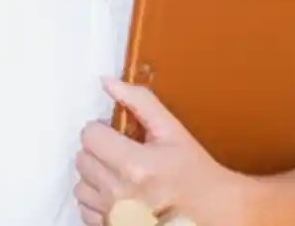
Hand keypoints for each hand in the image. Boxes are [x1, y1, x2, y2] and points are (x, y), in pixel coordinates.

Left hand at [73, 77, 251, 225]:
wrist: (213, 212)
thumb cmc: (195, 172)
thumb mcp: (173, 131)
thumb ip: (139, 102)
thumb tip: (107, 81)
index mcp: (136, 166)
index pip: (90, 136)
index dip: (102, 130)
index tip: (117, 135)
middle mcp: (121, 194)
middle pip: (83, 159)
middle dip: (100, 152)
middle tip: (123, 153)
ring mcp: (115, 215)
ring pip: (81, 185)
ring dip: (96, 177)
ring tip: (121, 175)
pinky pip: (86, 209)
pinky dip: (98, 201)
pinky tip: (119, 195)